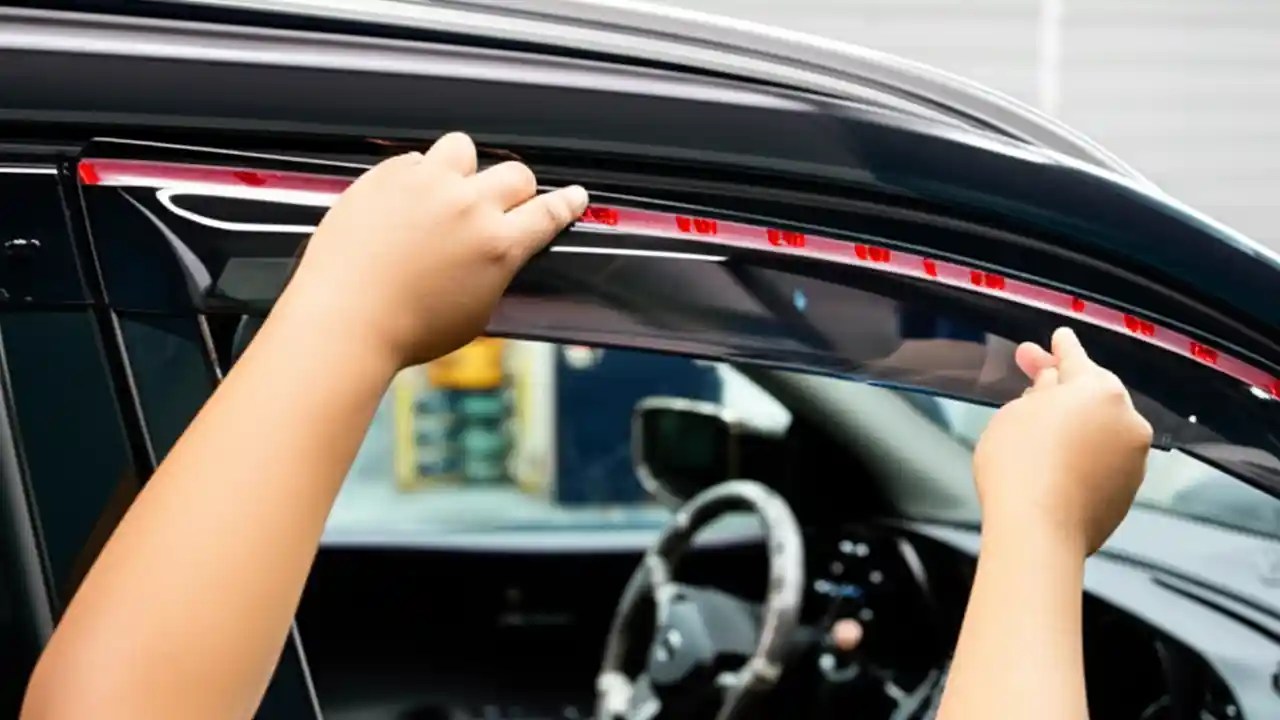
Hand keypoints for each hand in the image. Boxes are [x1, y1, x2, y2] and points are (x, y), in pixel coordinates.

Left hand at [283, 132, 587, 367]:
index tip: (573, 196)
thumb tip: (496, 257)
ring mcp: (427, 184)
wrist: (344, 319)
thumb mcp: (474, 314)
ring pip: (464, 148)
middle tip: (497, 205)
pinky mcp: (388, 174)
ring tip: (447, 192)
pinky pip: (414, 159)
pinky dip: (416, 177)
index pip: (549, 212)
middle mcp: (469, 207)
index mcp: (498, 245)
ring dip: (463, 169)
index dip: (567, 203)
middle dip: (513, 190)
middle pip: (516, 174)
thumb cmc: (403, 328)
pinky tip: (403, 205)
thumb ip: (494, 273)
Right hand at [973, 327, 1152, 555]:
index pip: (1076, 358)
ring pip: (1101, 428)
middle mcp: (1127, 421)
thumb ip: (1039, 392)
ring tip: (1037, 427)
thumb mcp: (1015, 413)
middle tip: (1032, 377)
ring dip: (1074, 422)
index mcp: (1100, 391)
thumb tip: (1052, 389)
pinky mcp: (1126, 492)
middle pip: (1093, 394)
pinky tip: (1054, 461)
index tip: (1059, 337)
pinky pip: (1103, 459)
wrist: (1038, 530)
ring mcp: (1132, 459)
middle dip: (1062, 386)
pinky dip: (1082, 454)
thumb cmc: (1020, 466)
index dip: (1062, 347)